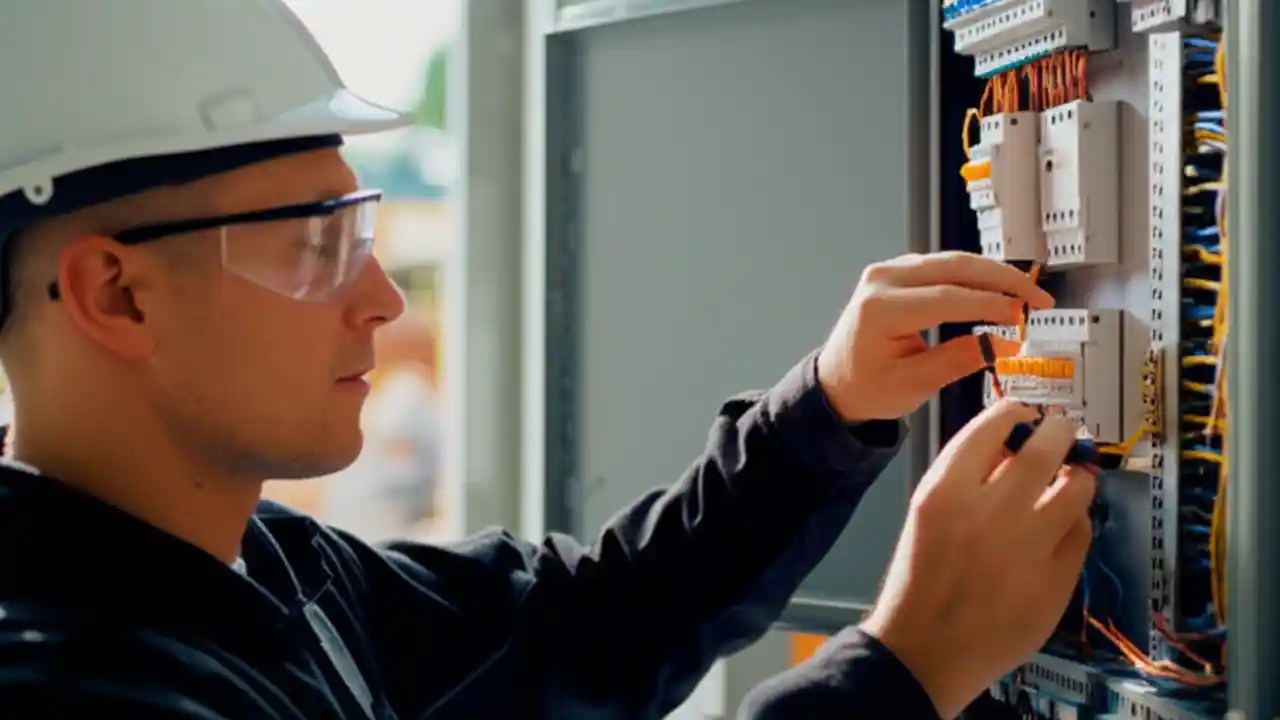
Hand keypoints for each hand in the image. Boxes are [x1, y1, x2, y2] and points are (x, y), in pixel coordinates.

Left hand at [817, 252, 1052, 421]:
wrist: (836, 382)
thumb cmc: (868, 387)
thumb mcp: (914, 384)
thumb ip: (959, 361)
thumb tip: (1003, 343)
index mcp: (880, 310)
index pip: (948, 298)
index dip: (991, 304)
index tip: (1024, 315)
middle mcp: (881, 281)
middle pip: (954, 267)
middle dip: (1003, 280)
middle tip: (1038, 298)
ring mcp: (888, 271)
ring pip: (952, 261)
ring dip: (993, 274)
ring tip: (1026, 294)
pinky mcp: (897, 272)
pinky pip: (942, 265)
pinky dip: (974, 275)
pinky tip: (999, 288)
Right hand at [858, 400, 1096, 718]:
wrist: (925, 648)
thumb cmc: (919, 577)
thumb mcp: (925, 513)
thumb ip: (963, 477)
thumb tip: (1010, 445)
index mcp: (946, 491)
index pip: (993, 425)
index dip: (1015, 411)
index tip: (1024, 411)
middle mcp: (990, 511)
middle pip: (1045, 447)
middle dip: (1059, 430)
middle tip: (1062, 430)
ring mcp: (1029, 546)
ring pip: (1076, 487)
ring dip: (1077, 475)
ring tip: (1072, 476)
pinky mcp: (1056, 579)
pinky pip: (1081, 533)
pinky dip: (1076, 522)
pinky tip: (1064, 524)